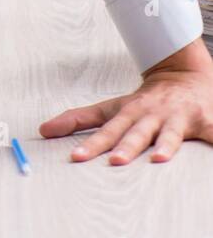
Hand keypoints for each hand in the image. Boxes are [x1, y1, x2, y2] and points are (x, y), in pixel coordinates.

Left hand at [39, 37, 212, 164]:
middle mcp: (151, 115)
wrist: (185, 76)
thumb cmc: (145, 101)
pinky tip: (211, 151)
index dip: (91, 144)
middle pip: (136, 132)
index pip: (106, 131)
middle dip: (126, 145)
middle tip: (115, 161)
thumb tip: (42, 130)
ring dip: (165, 145)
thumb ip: (79, 119)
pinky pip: (210, 135)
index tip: (75, 158)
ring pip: (171, 134)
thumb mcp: (112, 107)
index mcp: (129, 113)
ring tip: (159, 160)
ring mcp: (177, 119)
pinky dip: (212, 142)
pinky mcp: (204, 122)